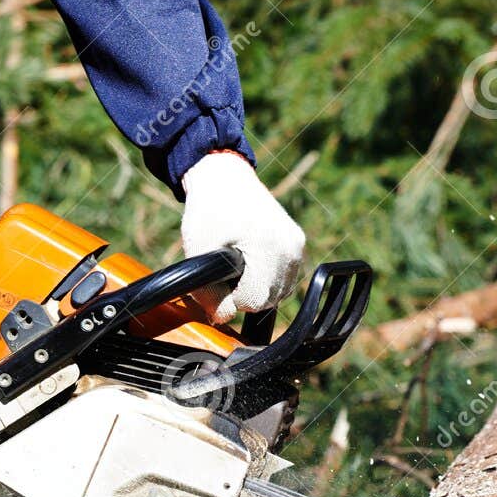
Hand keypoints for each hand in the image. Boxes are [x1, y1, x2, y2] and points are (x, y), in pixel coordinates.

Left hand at [180, 151, 305, 323]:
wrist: (224, 177)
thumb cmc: (208, 211)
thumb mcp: (198, 252)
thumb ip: (206, 292)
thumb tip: (222, 319)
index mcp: (268, 248)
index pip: (253, 301)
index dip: (229, 297)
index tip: (218, 276)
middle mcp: (291, 248)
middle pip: (266, 300)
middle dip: (242, 293)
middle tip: (225, 268)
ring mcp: (298, 246)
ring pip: (277, 293)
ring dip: (254, 287)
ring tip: (238, 262)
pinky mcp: (298, 243)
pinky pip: (283, 279)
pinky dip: (265, 277)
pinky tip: (250, 260)